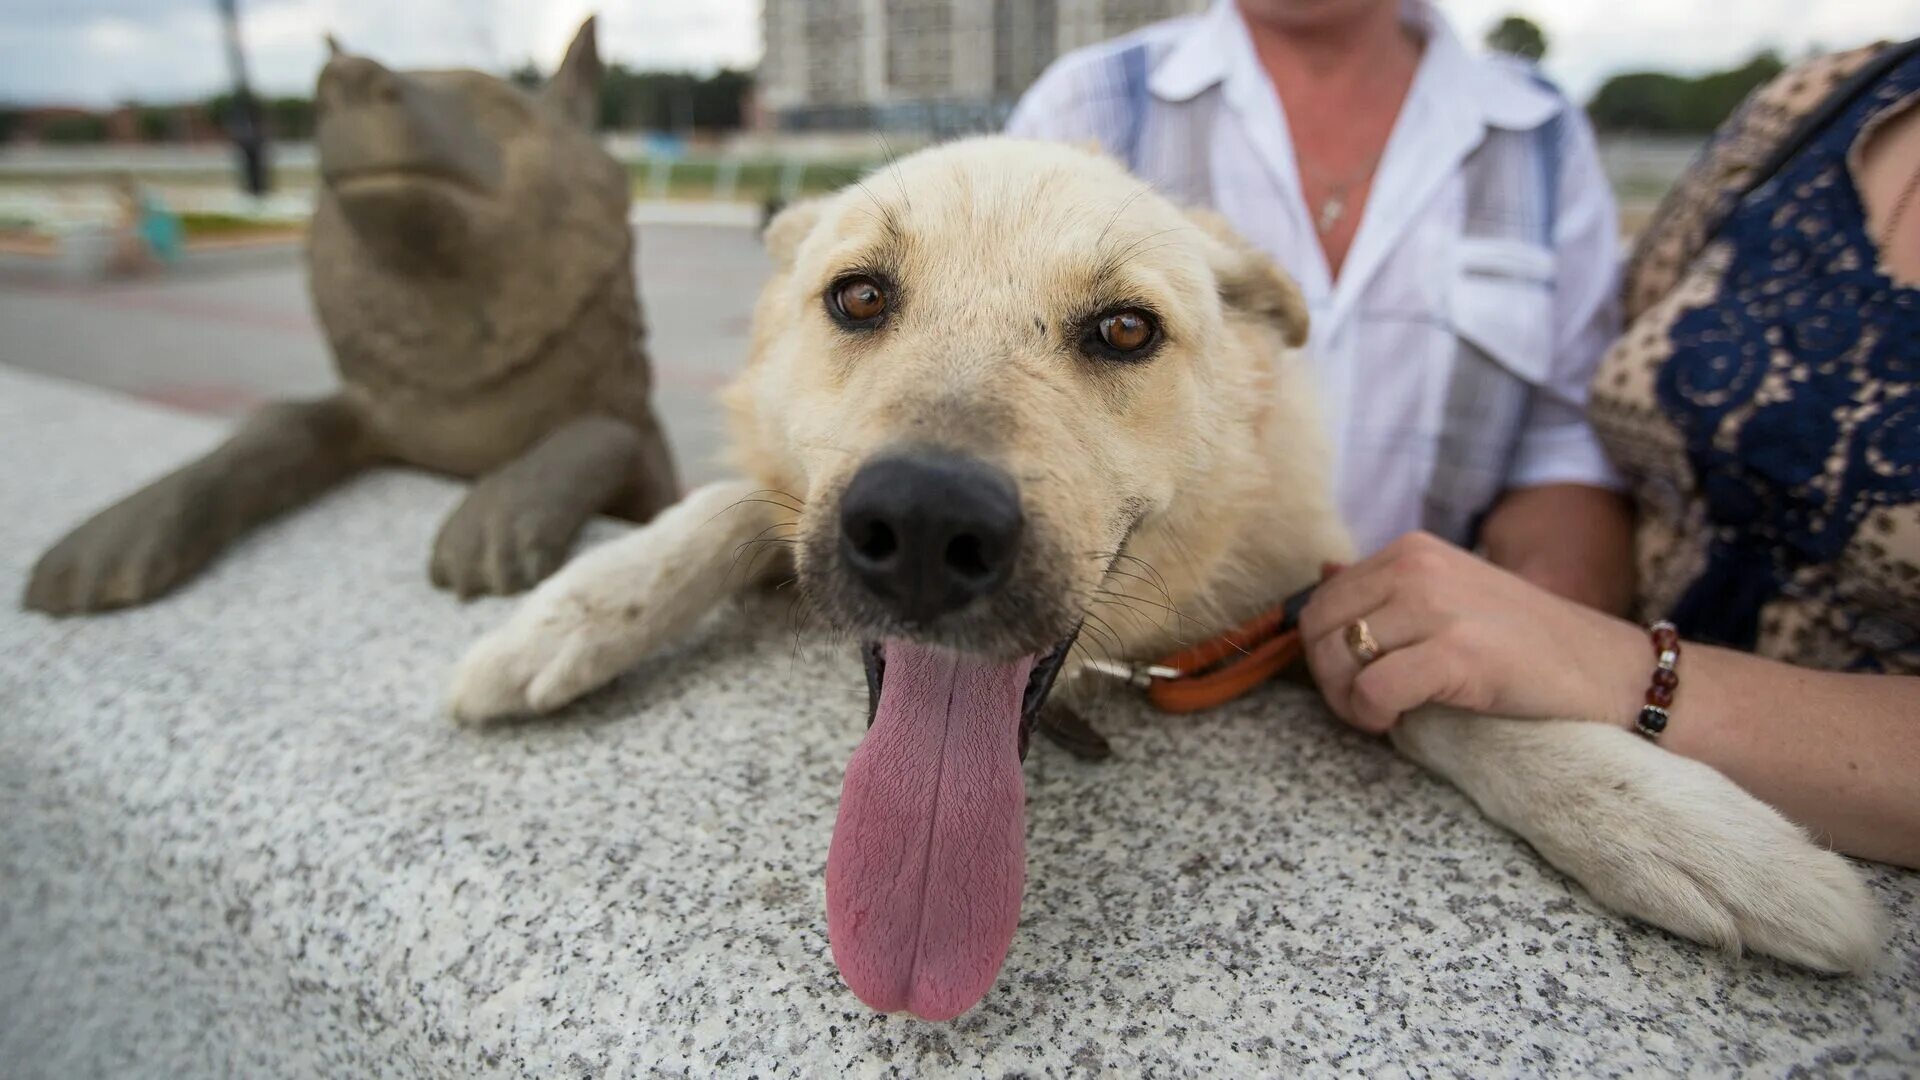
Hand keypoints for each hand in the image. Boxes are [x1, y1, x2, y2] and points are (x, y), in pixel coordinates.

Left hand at [1299, 532, 1645, 732]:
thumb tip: (1321, 573)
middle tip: (1366, 706)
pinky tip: (1399, 721)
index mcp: (1411, 551)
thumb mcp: (1451, 597)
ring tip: (1384, 714)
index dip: (1324, 651)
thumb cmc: (1525, 644)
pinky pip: (1374, 689)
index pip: (1321, 601)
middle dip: (1329, 678)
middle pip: (1318, 629)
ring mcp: (1437, 606)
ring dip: (1348, 702)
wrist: (1607, 670)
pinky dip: (1373, 715)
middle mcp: (1417, 567)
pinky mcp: (1457, 652)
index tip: (1356, 681)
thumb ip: (1387, 589)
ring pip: (1338, 659)